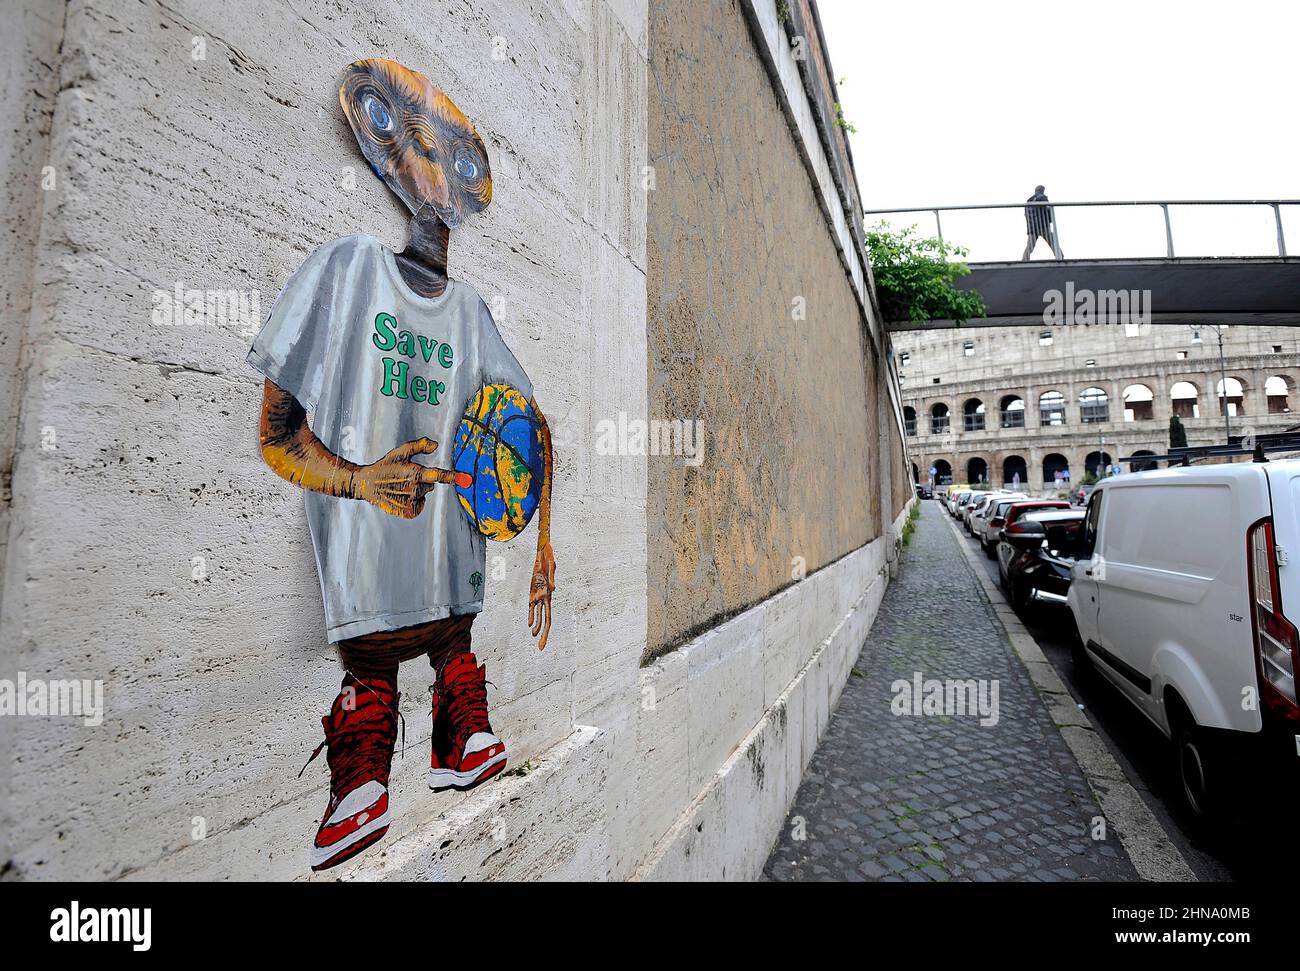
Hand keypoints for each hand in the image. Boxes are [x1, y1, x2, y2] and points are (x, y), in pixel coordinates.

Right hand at [351, 437, 467, 518]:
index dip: (452, 476)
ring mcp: (410, 502)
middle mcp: (414, 489)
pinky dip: (413, 502)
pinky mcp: (407, 512)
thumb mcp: (400, 452)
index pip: (437, 475)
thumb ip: (419, 446)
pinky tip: (401, 496)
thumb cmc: (386, 465)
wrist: (366, 484)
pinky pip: (419, 506)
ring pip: (424, 495)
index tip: (466, 479)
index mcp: (414, 473)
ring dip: (416, 491)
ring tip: (400, 486)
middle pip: (430, 485)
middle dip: (422, 481)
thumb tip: (436, 445)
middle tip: (405, 477)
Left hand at [528, 542, 555, 649]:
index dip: (545, 630)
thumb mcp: (551, 566)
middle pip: (544, 621)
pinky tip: (530, 625)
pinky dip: (532, 616)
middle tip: (541, 648)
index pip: (547, 618)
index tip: (542, 639)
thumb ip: (552, 577)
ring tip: (535, 637)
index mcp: (548, 597)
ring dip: (537, 626)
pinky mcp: (534, 592)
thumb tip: (554, 589)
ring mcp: (539, 596)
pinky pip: (533, 608)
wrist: (543, 553)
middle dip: (543, 635)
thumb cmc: (547, 558)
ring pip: (538, 616)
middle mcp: (545, 599)